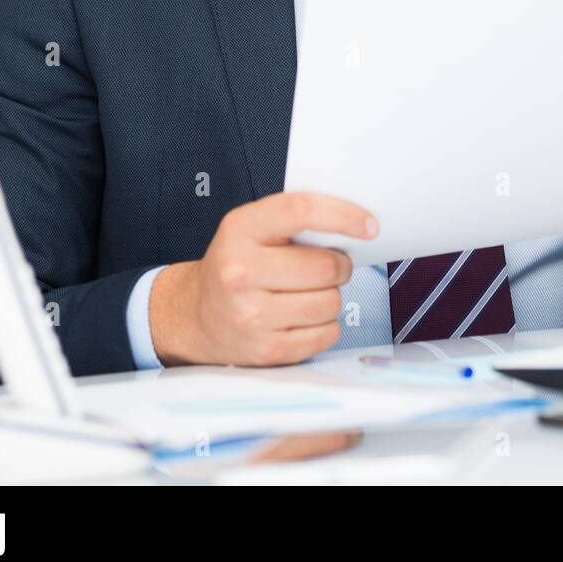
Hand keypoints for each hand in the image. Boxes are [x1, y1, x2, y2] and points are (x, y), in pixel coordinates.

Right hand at [149, 191, 376, 366]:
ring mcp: (251, 315)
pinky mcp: (266, 350)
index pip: (301, 211)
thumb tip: (355, 225)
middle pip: (326, 266)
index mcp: (240, 230)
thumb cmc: (235, 265)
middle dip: (340, 265)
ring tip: (307, 292)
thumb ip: (294, 220)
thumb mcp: (251, 228)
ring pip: (330, 302)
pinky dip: (325, 325)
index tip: (369, 225)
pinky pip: (326, 334)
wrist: (193, 315)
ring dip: (331, 296)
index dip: (344, 216)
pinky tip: (302, 317)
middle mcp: (241, 273)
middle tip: (330, 266)